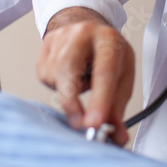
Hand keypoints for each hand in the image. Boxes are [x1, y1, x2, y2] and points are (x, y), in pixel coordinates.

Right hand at [36, 7, 134, 145]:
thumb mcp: (122, 75)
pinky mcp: (44, 46)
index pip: (103, 72)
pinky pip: (46, 78)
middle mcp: (82, 34)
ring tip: (82, 81)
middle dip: (71, 101)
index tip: (95, 124)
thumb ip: (118, 107)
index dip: (99, 100)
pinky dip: (58, 86)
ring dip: (68, 93)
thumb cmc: (107, 53)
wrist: (87, 28)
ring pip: (56, 77)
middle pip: (68, 68)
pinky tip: (68, 76)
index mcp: (108, 39)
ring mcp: (60, 38)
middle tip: (79, 124)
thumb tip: (116, 137)